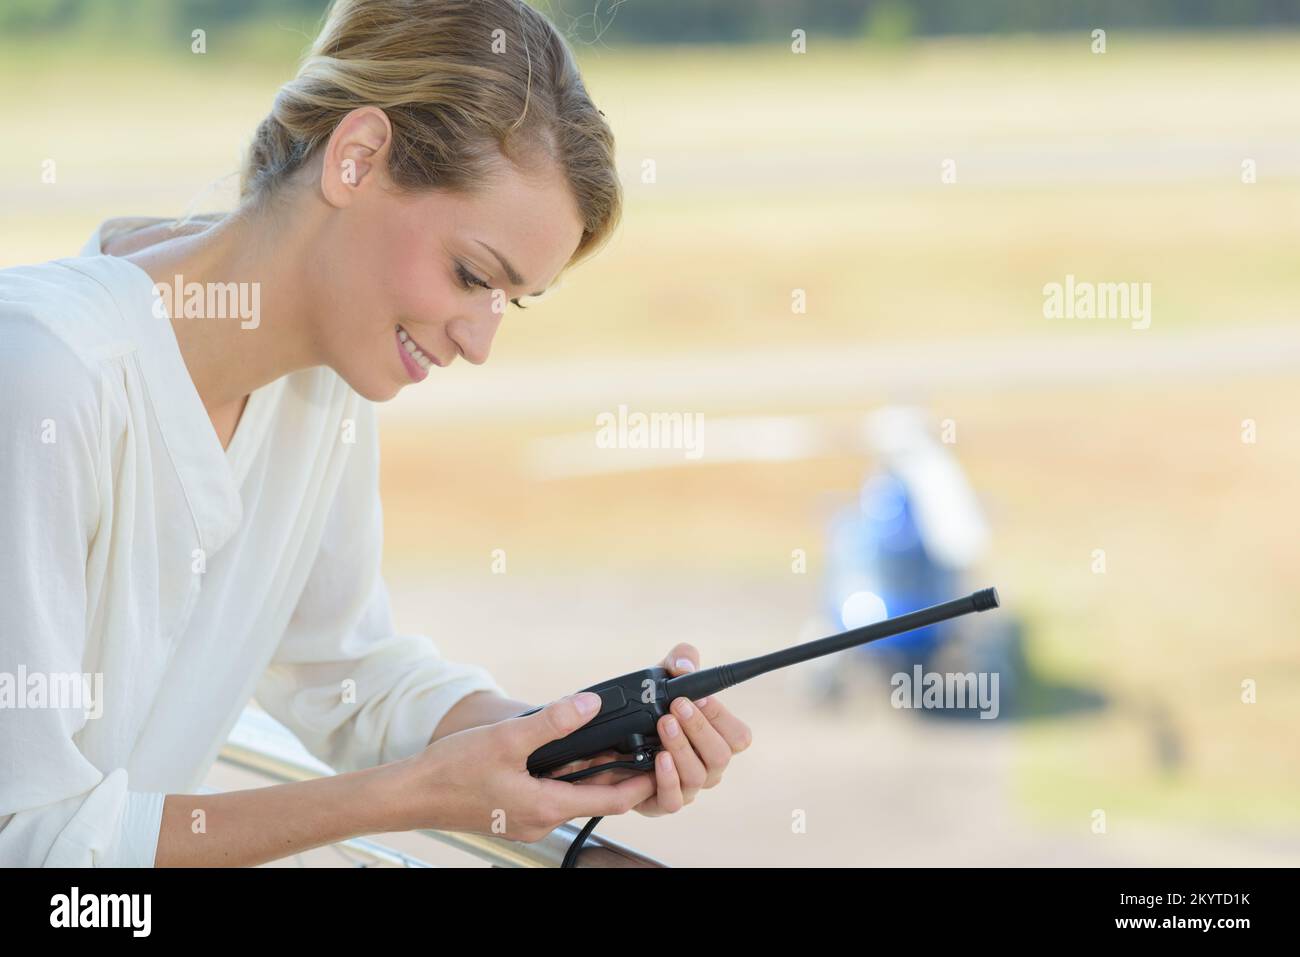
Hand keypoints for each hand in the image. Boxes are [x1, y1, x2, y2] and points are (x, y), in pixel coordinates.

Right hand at [392, 692, 656, 841]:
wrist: (411, 793)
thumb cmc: (452, 771)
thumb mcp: (507, 738)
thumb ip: (552, 722)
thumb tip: (590, 704)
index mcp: (545, 806)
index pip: (611, 801)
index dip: (641, 783)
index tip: (663, 763)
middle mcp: (541, 819)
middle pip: (595, 797)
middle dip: (620, 772)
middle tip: (643, 743)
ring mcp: (527, 817)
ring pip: (573, 793)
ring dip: (592, 770)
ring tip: (612, 740)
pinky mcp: (514, 810)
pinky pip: (552, 792)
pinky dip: (566, 774)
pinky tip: (565, 750)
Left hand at [542, 643, 752, 816]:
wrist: (612, 739)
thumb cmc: (651, 707)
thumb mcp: (664, 677)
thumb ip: (680, 661)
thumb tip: (685, 667)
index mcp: (715, 739)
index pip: (738, 737)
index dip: (722, 717)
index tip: (701, 696)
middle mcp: (706, 766)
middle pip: (720, 756)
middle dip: (699, 728)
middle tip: (676, 707)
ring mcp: (686, 786)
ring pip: (697, 776)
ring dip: (681, 747)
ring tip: (663, 725)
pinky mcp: (661, 802)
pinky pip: (673, 799)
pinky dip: (668, 779)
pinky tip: (658, 758)